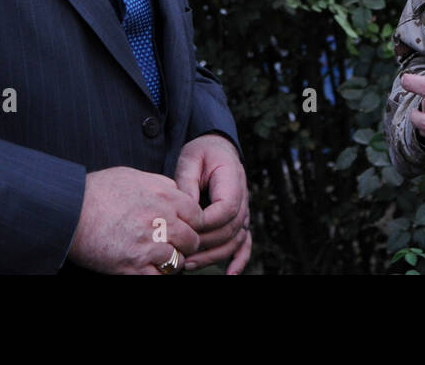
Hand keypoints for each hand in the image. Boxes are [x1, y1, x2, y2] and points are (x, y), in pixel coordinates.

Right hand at [68, 167, 204, 274]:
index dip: (192, 223)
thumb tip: (176, 191)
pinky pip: (159, 276)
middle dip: (185, 244)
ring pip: (178, 261)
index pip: (197, 215)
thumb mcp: (133, 176)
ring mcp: (148, 244)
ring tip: (157, 256)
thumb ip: (160, 184)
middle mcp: (161, 219)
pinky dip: (156, 274)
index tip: (184, 226)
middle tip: (172, 244)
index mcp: (164, 195)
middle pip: (192, 239)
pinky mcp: (134, 266)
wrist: (69, 210)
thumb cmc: (97, 191)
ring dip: (171, 261)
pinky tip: (146, 267)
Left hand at [175, 134, 250, 274]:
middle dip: (204, 245)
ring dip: (214, 256)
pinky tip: (229, 275)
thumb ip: (188, 182)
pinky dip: (240, 261)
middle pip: (230, 229)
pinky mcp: (240, 221)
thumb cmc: (202, 153)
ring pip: (235, 241)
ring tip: (188, 265)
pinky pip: (245, 244)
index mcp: (232, 180)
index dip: (206, 222)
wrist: (217, 149)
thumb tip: (186, 210)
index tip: (184, 227)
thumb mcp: (190, 158)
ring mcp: (243, 212)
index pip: (225, 208)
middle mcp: (243, 198)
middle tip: (179, 253)